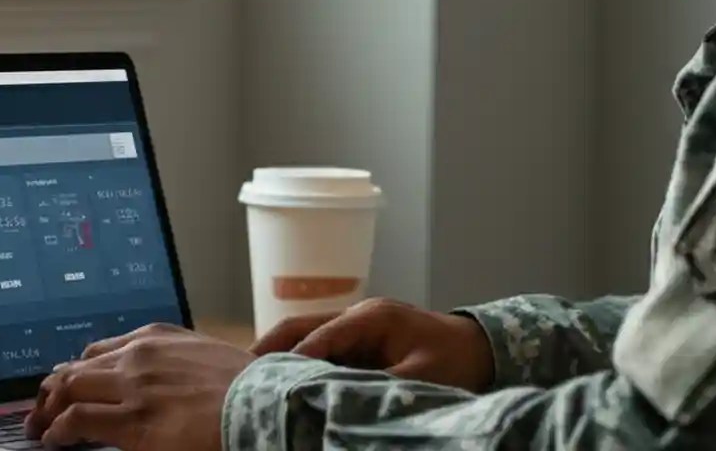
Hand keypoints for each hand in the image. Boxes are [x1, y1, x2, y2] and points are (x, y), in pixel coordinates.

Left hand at [25, 323, 254, 450]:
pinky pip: (78, 421)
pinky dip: (59, 430)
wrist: (261, 404)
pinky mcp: (132, 421)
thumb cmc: (245, 386)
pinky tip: (55, 440)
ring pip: (70, 390)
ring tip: (42, 428)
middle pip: (77, 368)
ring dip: (50, 411)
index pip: (100, 350)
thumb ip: (174, 363)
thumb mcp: (205, 357)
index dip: (79, 371)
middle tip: (42, 410)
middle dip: (54, 390)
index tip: (70, 385)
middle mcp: (137, 355)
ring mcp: (132, 386)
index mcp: (156, 337)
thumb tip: (158, 384)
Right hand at [250, 298, 493, 391]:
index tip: (260, 385)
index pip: (316, 338)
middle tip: (235, 379)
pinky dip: (297, 364)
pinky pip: (319, 349)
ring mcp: (355, 326)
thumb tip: (335, 400)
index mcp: (370, 317)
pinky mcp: (358, 341)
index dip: (288, 362)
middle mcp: (356, 315)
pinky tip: (281, 385)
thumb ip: (376, 387)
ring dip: (278, 357)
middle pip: (298, 328)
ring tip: (248, 383)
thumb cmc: (455, 361)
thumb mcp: (418, 378)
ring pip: (303, 337)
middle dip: (267, 352)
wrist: (480, 348)